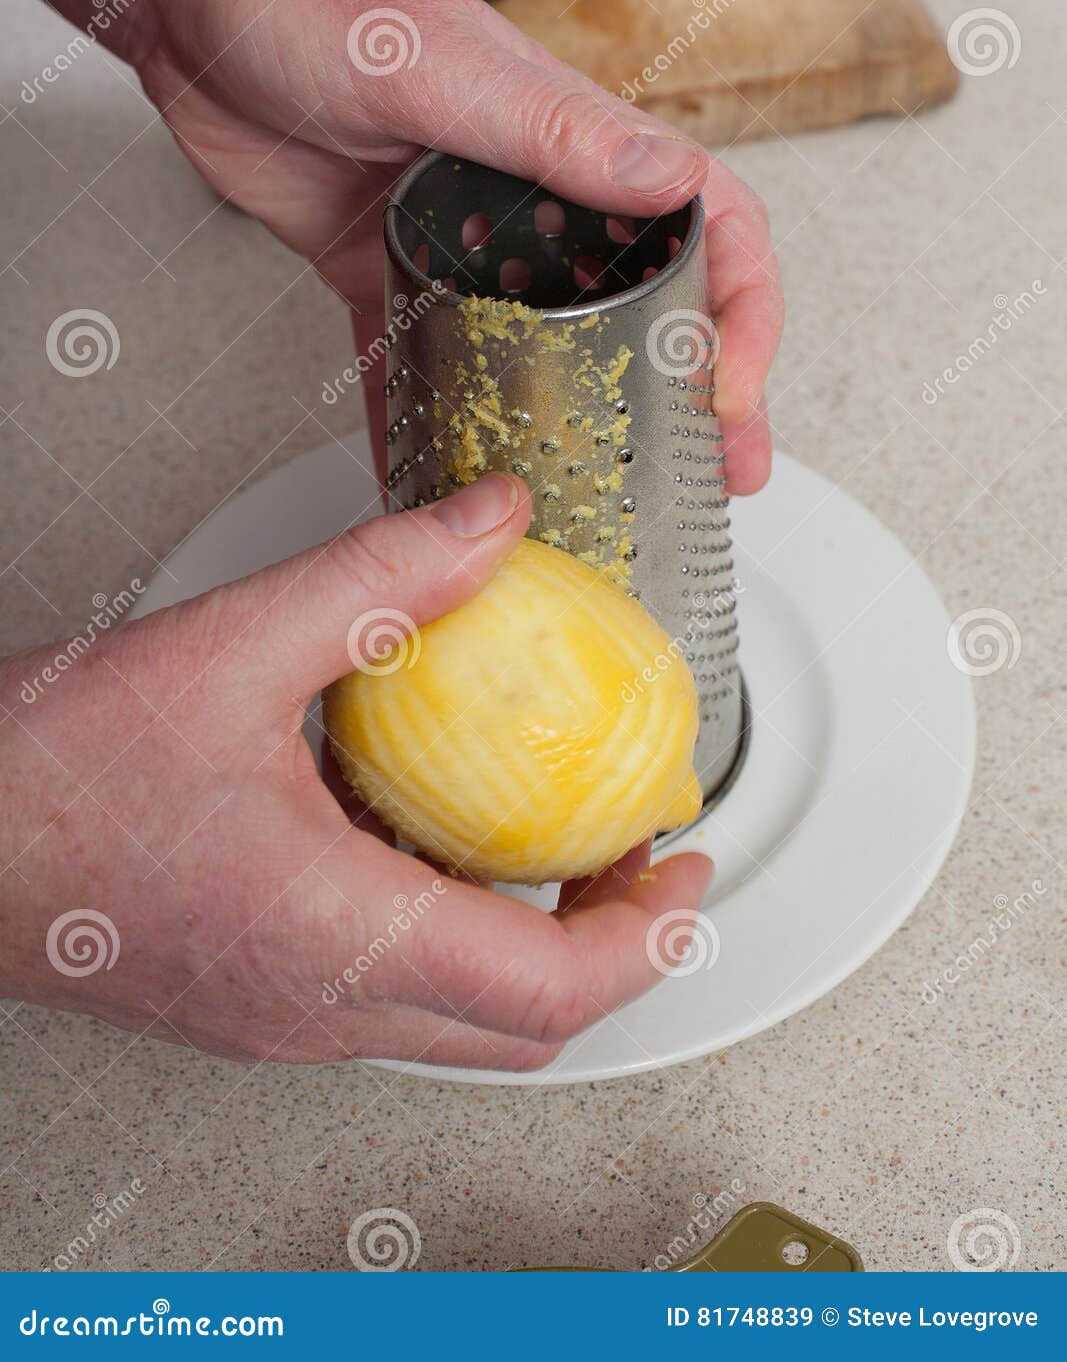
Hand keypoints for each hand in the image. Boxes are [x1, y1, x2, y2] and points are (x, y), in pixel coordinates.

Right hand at [0, 476, 712, 1068]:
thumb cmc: (48, 780)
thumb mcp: (235, 643)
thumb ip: (383, 580)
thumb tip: (493, 529)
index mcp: (334, 940)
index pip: (549, 991)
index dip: (650, 933)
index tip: (686, 861)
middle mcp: (319, 1007)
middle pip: (526, 1030)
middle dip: (614, 948)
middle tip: (638, 854)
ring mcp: (284, 1018)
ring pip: (462, 1023)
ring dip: (536, 947)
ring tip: (558, 845)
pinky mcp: (255, 1000)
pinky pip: (395, 994)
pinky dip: (458, 935)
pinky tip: (438, 841)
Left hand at [138, 0, 780, 492]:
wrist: (192, 8)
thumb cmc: (309, 2)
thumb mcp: (436, 64)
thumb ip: (549, 128)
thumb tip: (669, 178)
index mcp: (574, 139)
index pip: (705, 222)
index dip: (740, 309)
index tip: (730, 394)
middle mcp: (537, 197)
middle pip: (646, 304)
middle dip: (689, 394)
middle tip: (714, 478)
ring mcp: (467, 244)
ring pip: (547, 348)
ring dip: (580, 421)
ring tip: (598, 501)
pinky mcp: (394, 274)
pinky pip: (430, 363)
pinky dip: (439, 423)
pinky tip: (440, 484)